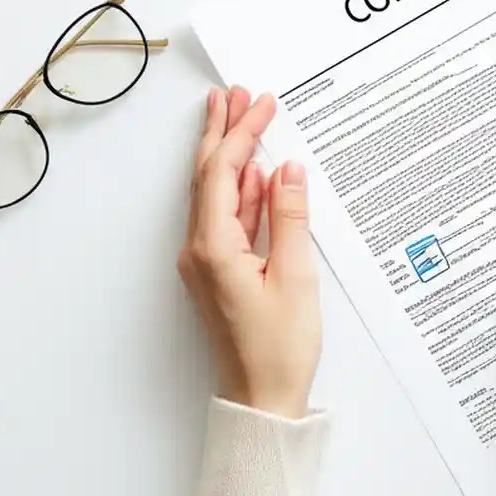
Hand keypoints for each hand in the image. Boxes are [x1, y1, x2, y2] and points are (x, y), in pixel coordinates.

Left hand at [177, 86, 321, 418]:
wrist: (261, 401)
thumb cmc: (278, 351)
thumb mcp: (295, 278)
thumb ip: (290, 218)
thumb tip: (288, 170)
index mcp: (213, 248)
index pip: (222, 174)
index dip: (239, 134)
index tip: (258, 103)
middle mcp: (200, 251)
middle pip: (208, 177)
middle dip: (222, 132)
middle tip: (235, 95)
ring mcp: (207, 263)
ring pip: (216, 195)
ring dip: (231, 157)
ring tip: (242, 119)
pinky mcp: (220, 274)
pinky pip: (227, 220)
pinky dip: (242, 192)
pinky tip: (256, 175)